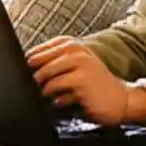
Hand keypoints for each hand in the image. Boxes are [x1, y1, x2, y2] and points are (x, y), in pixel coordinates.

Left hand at [25, 37, 145, 125]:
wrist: (120, 100)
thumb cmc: (93, 86)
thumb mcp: (75, 69)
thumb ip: (53, 66)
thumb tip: (25, 71)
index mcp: (71, 44)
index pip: (38, 49)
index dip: (30, 63)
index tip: (27, 75)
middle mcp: (76, 49)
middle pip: (38, 59)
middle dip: (32, 75)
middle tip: (35, 88)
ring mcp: (80, 62)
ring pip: (45, 73)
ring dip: (43, 87)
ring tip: (50, 95)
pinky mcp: (82, 79)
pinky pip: (56, 86)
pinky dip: (54, 96)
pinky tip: (62, 101)